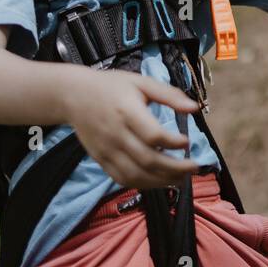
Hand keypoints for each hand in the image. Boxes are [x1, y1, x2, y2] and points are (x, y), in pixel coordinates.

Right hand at [57, 66, 202, 188]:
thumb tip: (194, 108)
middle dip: (175, 168)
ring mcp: (107, 150)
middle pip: (148, 160)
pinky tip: (159, 181)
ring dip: (161, 181)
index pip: (152, 135)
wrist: (73, 96)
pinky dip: (143, 184)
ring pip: (136, 175)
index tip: (187, 142)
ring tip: (181, 179)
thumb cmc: (111, 86)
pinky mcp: (101, 160)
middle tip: (194, 167)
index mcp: (127, 111)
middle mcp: (116, 134)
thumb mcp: (141, 82)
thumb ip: (168, 94)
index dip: (173, 142)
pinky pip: (123, 179)